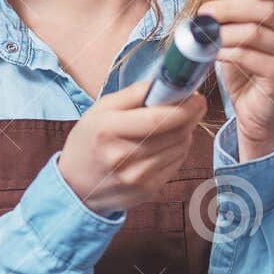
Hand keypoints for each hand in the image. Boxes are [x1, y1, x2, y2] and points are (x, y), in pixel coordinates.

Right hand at [57, 82, 206, 214]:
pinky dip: (177, 150)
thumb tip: (168, 82)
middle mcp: (122, 156)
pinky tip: (165, 145)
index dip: (185, 108)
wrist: (76, 186)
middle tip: (192, 107)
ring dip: (185, 133)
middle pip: (174, 134)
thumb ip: (135, 93)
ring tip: (173, 126)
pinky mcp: (147, 190)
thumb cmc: (91, 140)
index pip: (158, 119)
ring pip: (180, 148)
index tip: (197, 98)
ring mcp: (136, 177)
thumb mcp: (102, 109)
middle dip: (190, 117)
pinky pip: (176, 164)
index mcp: (108, 129)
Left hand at [198, 0, 273, 160]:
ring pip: (253, 32)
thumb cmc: (250, 69)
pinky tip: (213, 53)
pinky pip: (247, 54)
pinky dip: (224, 52)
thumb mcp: (242, 31)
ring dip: (222, 32)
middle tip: (205, 12)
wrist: (256, 112)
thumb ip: (239, 2)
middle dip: (229, 7)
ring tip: (203, 35)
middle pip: (265, 8)